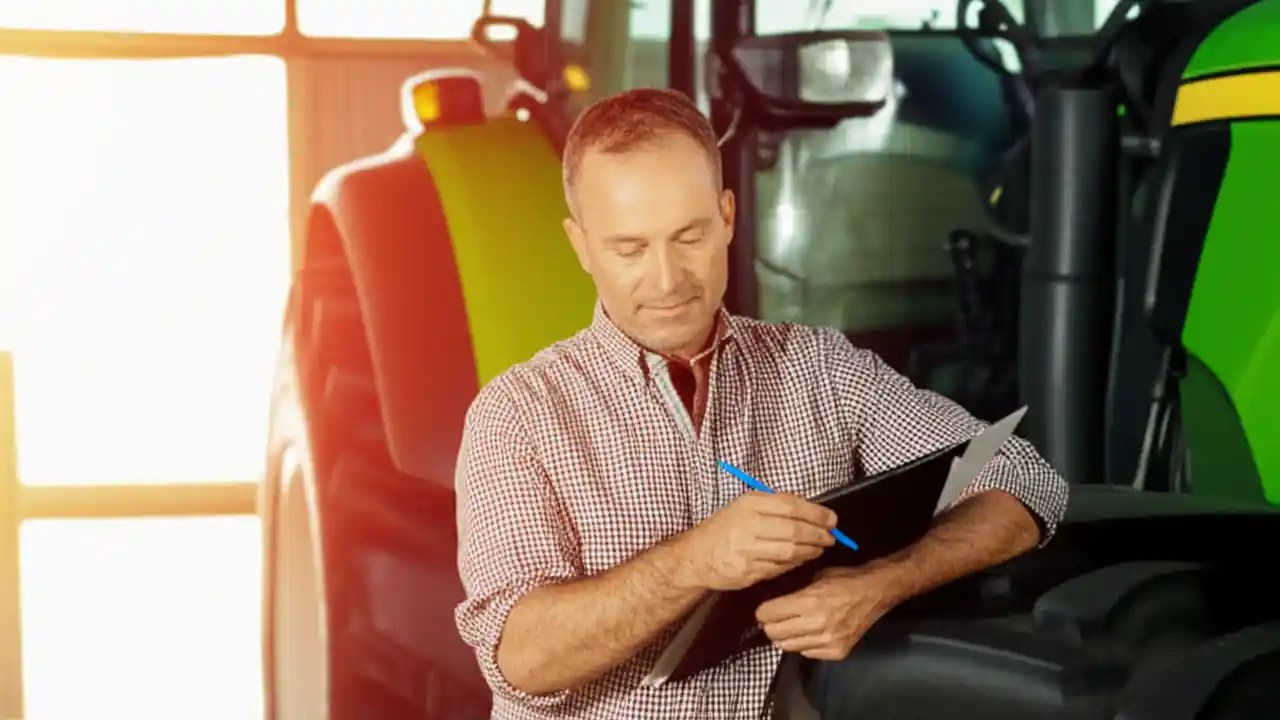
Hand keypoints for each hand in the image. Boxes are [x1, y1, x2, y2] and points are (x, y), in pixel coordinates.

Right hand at [678, 492, 837, 590]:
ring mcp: (747, 551)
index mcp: (749, 504)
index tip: (832, 519)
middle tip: (831, 537)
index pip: (791, 506)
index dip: (816, 513)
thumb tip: (811, 509)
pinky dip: (796, 563)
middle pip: (794, 530)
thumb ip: (774, 504)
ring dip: (810, 551)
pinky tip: (802, 559)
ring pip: (790, 552)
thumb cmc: (725, 528)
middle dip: (818, 535)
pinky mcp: (749, 572)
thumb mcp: (745, 506)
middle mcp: (748, 526)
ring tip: (820, 548)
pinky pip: (780, 568)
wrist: (697, 556)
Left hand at [755, 564, 900, 660]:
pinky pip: (806, 653)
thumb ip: (793, 592)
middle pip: (774, 634)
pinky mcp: (837, 652)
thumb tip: (772, 601)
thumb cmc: (844, 579)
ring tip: (792, 626)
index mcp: (808, 601)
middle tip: (775, 619)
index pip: (768, 614)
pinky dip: (804, 644)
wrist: (876, 592)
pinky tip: (811, 633)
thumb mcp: (815, 578)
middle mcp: (816, 624)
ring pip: (787, 646)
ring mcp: (827, 641)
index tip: (764, 610)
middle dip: (770, 625)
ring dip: (786, 637)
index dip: (762, 612)